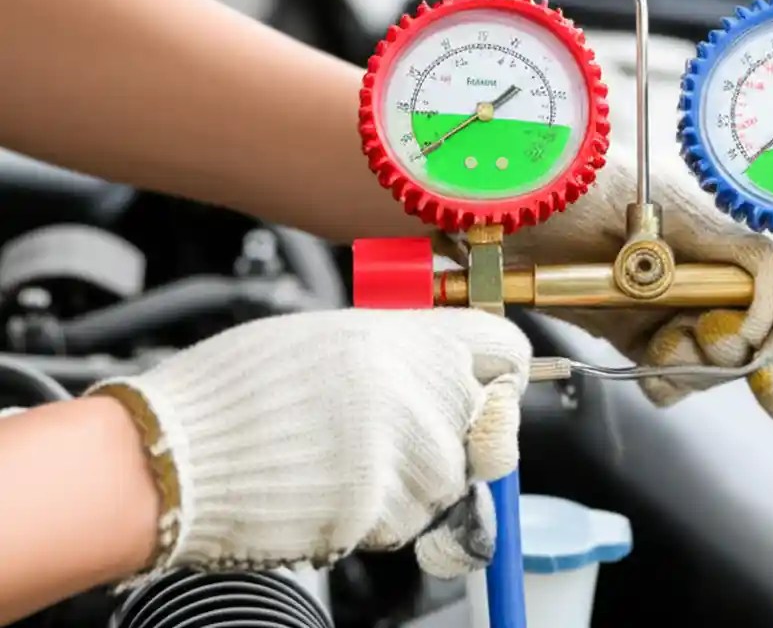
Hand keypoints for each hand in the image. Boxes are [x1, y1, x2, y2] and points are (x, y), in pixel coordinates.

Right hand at [87, 308, 530, 581]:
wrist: (177, 455)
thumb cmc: (241, 388)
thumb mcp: (332, 337)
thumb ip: (405, 351)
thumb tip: (450, 367)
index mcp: (416, 340)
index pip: (509, 353)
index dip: (497, 373)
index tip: (482, 385)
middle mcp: (428, 395)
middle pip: (493, 428)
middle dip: (458, 437)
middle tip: (399, 434)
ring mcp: (413, 459)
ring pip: (452, 482)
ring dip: (413, 481)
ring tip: (346, 457)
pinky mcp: (388, 515)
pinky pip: (410, 522)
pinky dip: (379, 515)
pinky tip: (331, 487)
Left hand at [496, 146, 772, 422]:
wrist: (497, 210)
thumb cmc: (571, 188)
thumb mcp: (659, 210)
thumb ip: (729, 247)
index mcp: (715, 233)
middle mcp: (700, 270)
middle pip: (764, 329)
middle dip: (759, 356)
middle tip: (749, 374)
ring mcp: (669, 303)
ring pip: (719, 360)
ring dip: (701, 368)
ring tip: (666, 350)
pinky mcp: (635, 332)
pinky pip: (673, 376)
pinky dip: (668, 380)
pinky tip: (652, 365)